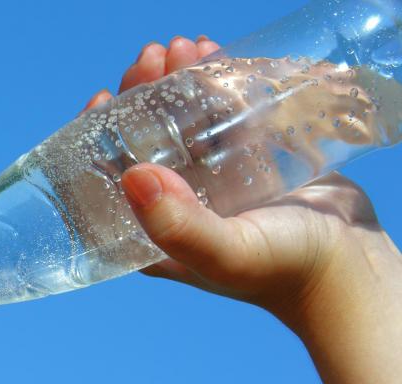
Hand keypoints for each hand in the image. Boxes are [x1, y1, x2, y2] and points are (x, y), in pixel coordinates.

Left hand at [80, 36, 391, 332]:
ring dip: (178, 84)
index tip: (105, 99)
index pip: (108, 182)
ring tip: (185, 49)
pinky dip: (215, 88)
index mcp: (151, 236)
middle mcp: (174, 210)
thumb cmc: (282, 269)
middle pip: (143, 144)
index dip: (97, 138)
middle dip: (143, 97)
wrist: (350, 267)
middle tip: (153, 59)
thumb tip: (131, 176)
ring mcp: (211, 187)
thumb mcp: (223, 252)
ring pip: (181, 126)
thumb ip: (178, 224)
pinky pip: (221, 121)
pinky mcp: (247, 167)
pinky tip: (213, 58)